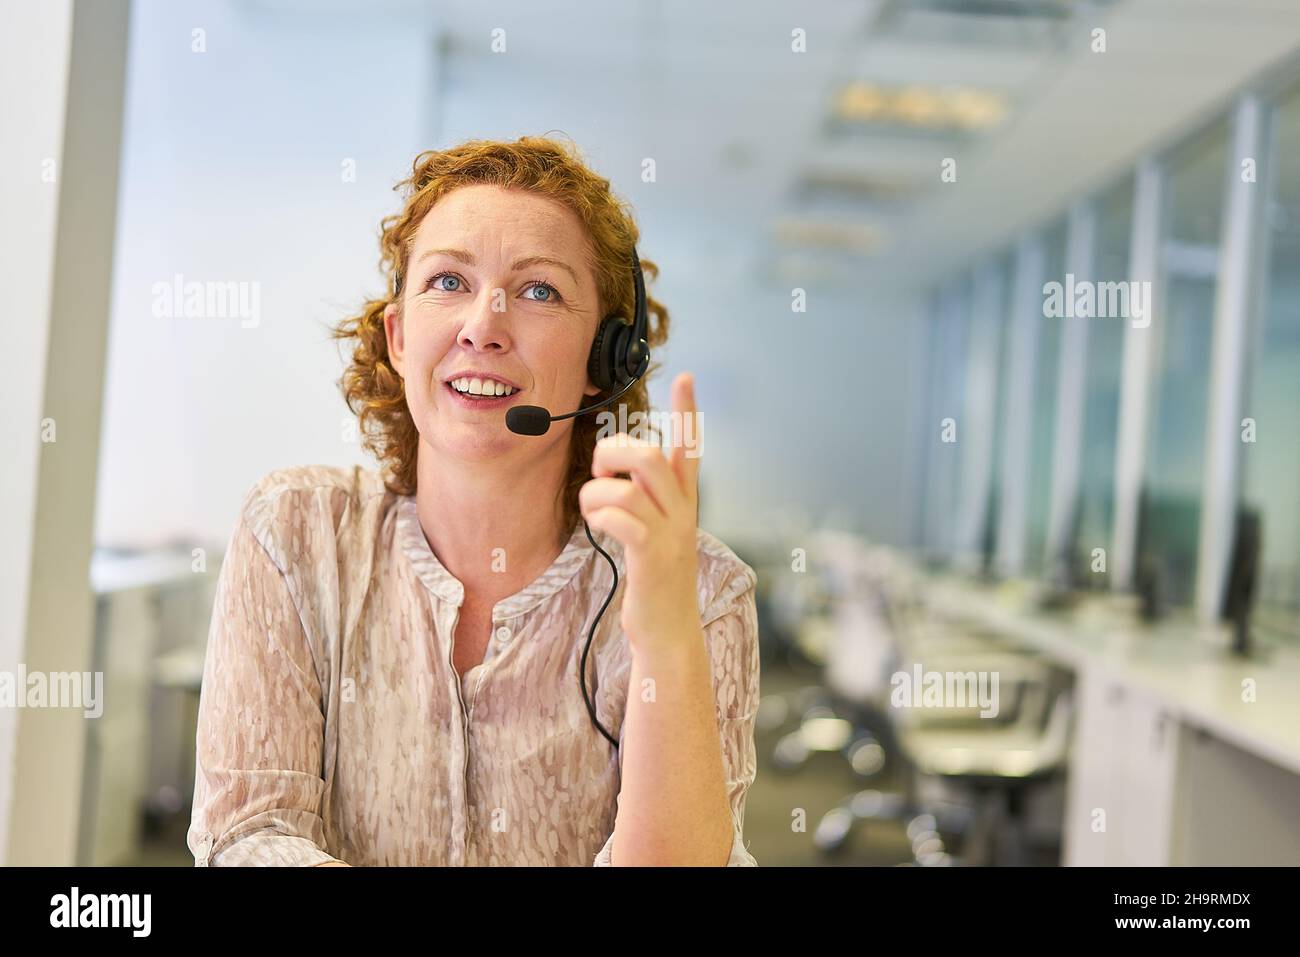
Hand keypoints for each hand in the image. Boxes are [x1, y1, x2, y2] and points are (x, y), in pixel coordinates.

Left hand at [579, 372, 702, 655]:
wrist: (668, 629)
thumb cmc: (654, 577)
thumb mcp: (655, 530)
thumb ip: (642, 498)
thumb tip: (611, 470)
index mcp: (684, 500)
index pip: (691, 446)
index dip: (687, 411)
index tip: (686, 376)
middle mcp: (681, 511)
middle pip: (649, 456)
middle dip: (615, 452)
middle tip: (601, 472)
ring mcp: (668, 533)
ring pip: (626, 487)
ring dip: (595, 492)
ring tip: (593, 509)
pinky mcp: (651, 556)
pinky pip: (619, 518)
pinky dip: (600, 516)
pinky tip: (599, 528)